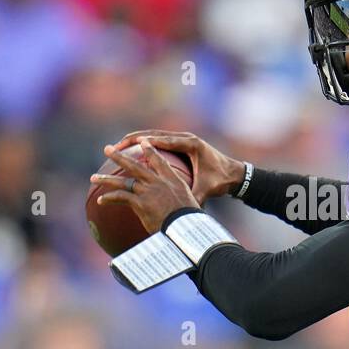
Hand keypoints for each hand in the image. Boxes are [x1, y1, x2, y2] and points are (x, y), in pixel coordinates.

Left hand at [92, 141, 199, 234]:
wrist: (185, 226)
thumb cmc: (191, 220)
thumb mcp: (192, 205)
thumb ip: (182, 201)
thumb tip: (185, 210)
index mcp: (172, 180)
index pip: (159, 160)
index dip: (150, 150)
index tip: (142, 142)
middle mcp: (158, 182)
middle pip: (135, 165)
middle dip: (119, 156)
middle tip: (108, 149)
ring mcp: (148, 191)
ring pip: (123, 181)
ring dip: (106, 179)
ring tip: (93, 177)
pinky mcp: (140, 203)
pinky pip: (120, 198)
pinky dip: (109, 199)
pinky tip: (100, 200)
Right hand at [114, 129, 245, 203]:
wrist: (234, 173)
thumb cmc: (220, 181)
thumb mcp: (205, 190)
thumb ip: (192, 198)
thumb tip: (180, 214)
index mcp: (191, 144)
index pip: (163, 141)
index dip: (144, 143)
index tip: (127, 147)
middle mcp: (185, 138)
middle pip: (153, 134)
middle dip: (132, 140)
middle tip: (115, 146)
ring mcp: (183, 138)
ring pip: (154, 135)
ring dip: (135, 140)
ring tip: (117, 148)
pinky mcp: (181, 143)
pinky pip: (159, 141)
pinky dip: (144, 145)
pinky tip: (130, 153)